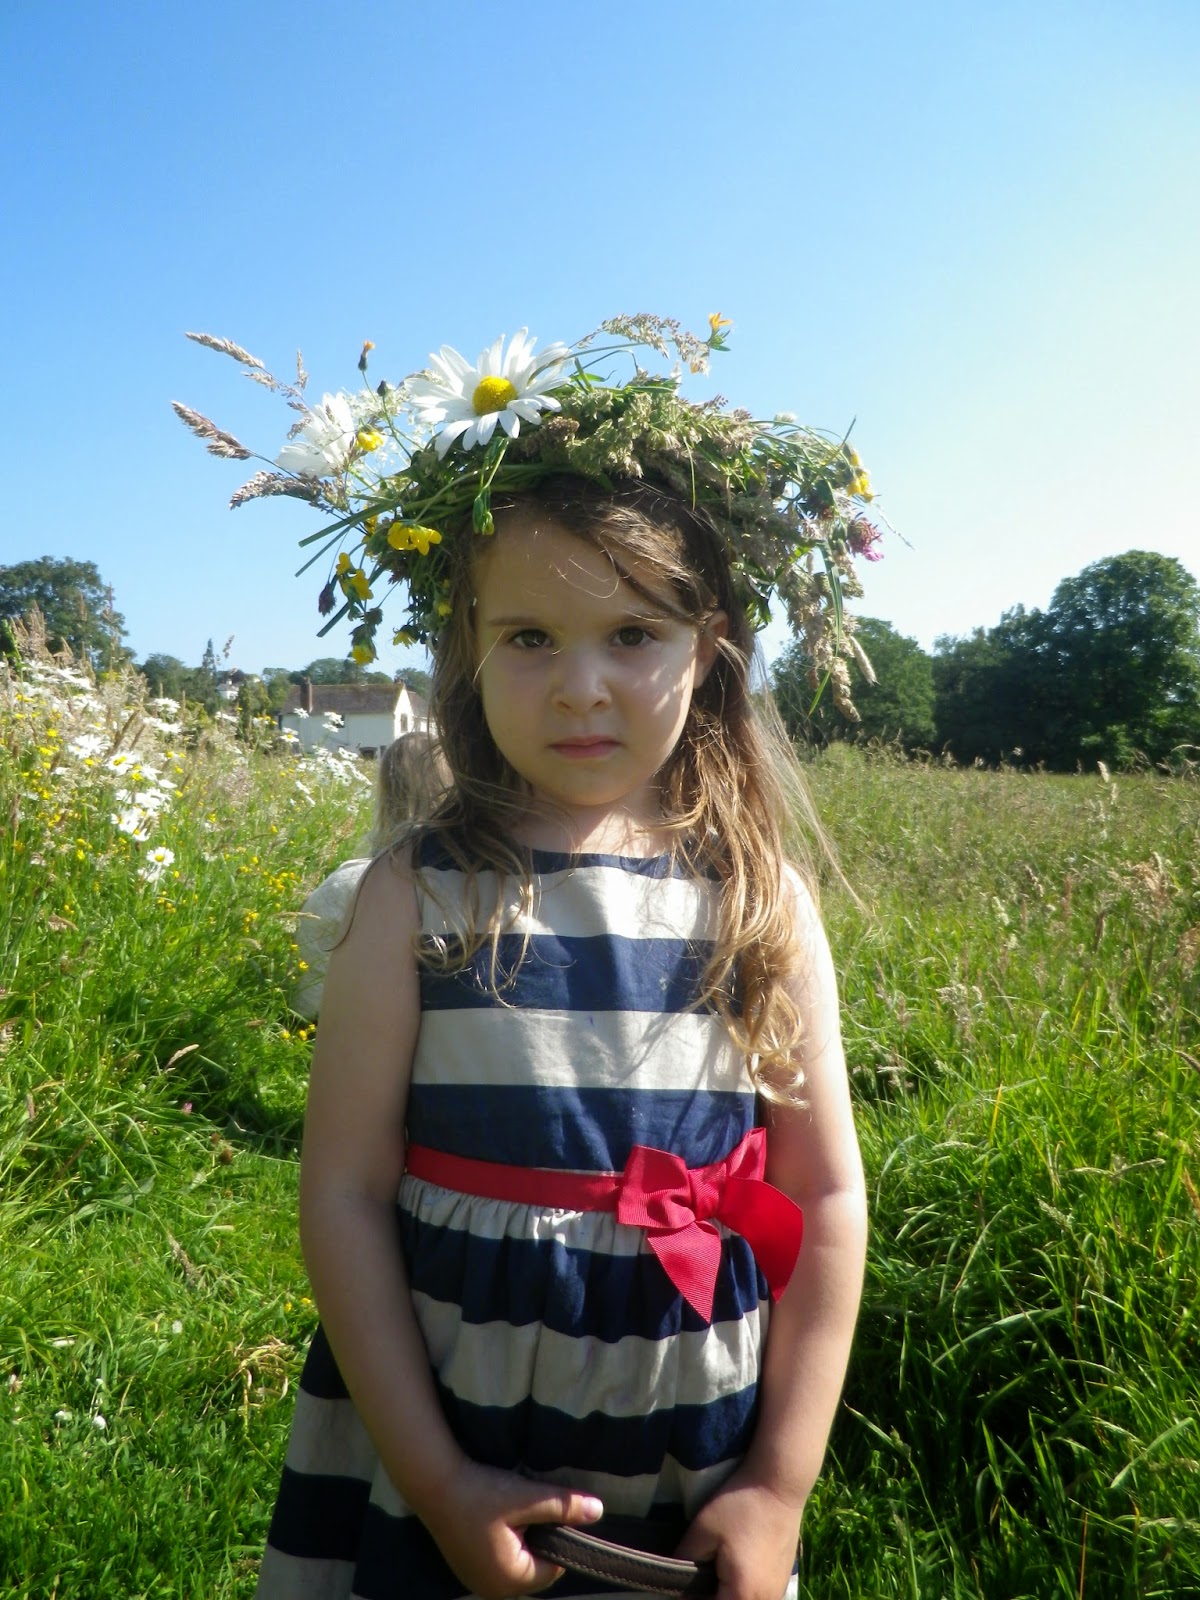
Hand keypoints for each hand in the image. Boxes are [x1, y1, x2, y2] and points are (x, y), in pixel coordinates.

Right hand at [419, 1458, 603, 1598]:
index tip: (547, 1511)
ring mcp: (476, 1581)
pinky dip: (504, 1542)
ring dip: (522, 1540)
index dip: (557, 1539)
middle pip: (535, 1568)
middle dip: (539, 1540)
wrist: (433, 1483)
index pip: (553, 1568)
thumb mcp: (526, 1497)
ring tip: (510, 1511)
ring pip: (517, 1563)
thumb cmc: (480, 1492)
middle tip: (526, 1508)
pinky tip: (495, 1517)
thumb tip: (598, 1511)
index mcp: (510, 1580)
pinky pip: (499, 1560)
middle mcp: (493, 1589)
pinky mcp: (467, 1568)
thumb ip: (562, 1506)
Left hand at [675, 1471, 803, 1599]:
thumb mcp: (702, 1530)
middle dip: (710, 1594)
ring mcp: (777, 1592)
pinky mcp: (782, 1580)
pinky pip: (757, 1595)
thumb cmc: (740, 1506)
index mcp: (742, 1595)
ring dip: (727, 1591)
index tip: (685, 1579)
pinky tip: (736, 1562)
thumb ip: (684, 1561)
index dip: (692, 1598)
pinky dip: (743, 1587)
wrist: (780, 1484)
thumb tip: (675, 1580)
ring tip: (717, 1564)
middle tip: (698, 1570)